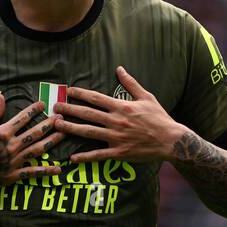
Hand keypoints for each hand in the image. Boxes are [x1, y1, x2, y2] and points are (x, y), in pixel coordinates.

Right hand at [0, 94, 63, 189]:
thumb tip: (1, 95)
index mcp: (2, 133)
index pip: (22, 118)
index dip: (34, 110)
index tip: (44, 104)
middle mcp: (10, 146)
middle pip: (35, 133)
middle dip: (50, 124)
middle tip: (62, 117)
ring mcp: (13, 162)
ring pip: (37, 150)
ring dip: (52, 141)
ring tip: (64, 134)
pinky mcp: (12, 175)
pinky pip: (32, 172)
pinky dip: (46, 171)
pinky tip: (58, 168)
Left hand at [52, 67, 182, 163]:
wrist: (171, 140)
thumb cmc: (159, 118)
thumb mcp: (147, 97)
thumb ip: (131, 83)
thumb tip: (120, 68)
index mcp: (122, 106)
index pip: (96, 98)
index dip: (80, 94)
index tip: (68, 91)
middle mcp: (116, 121)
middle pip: (87, 114)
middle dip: (69, 110)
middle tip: (55, 108)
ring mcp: (117, 137)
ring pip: (88, 132)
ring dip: (71, 129)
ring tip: (57, 126)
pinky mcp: (119, 152)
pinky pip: (99, 154)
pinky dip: (85, 156)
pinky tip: (73, 157)